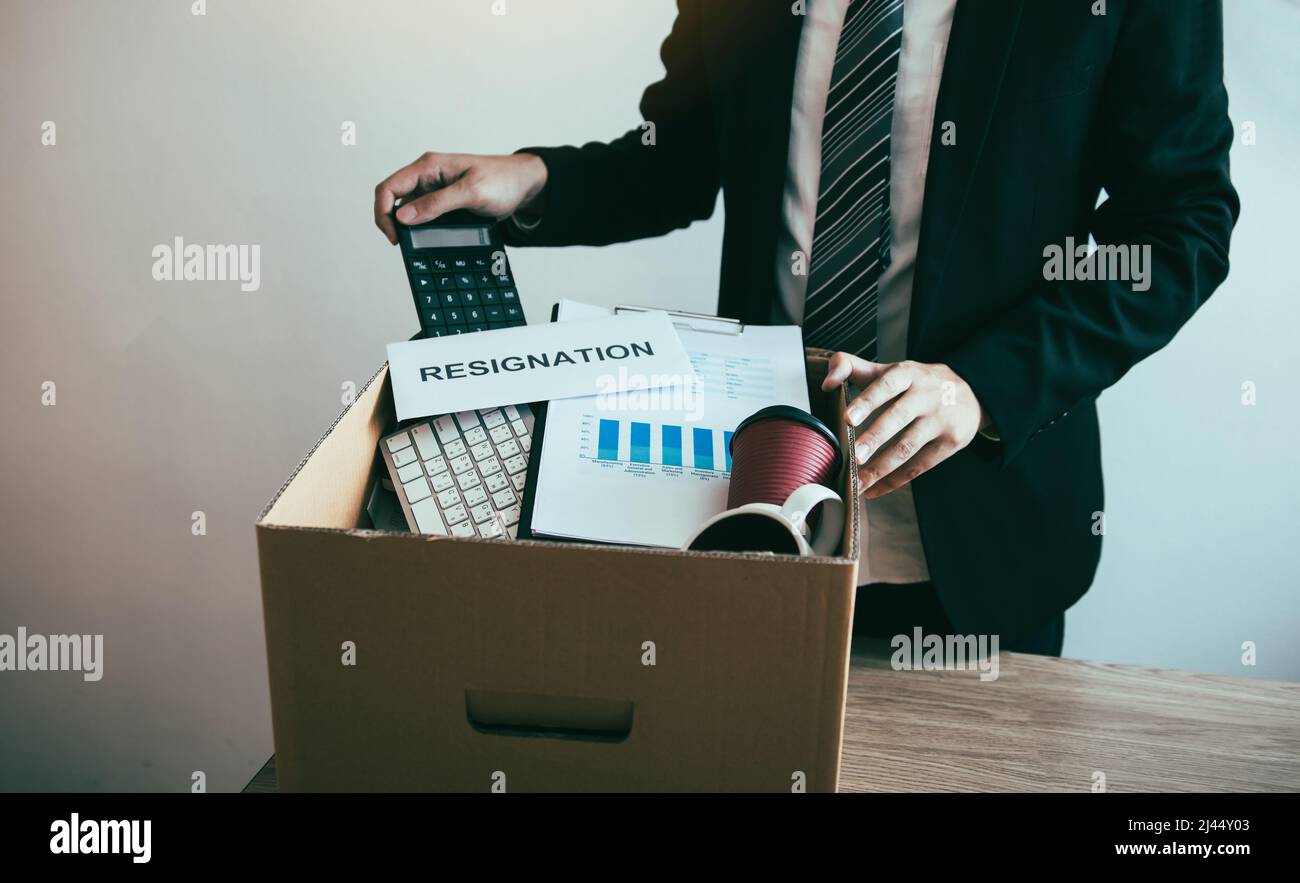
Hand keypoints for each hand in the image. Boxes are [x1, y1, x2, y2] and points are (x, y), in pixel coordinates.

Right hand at [373, 151, 547, 244]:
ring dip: (408, 227)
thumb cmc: (503, 180)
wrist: (525, 185)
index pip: (389, 187)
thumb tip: (404, 216)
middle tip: (402, 244)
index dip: (383, 212)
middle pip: (393, 199)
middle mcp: (427, 176)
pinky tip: (429, 239)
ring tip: (416, 243)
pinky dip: (422, 228)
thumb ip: (437, 204)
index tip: (394, 236)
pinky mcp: (444, 202)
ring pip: (407, 210)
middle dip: (392, 222)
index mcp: (428, 166)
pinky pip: (424, 215)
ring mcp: (435, 189)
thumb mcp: (471, 193)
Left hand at [820, 354, 991, 498]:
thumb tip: (826, 384)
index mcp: (907, 374)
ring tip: (858, 482)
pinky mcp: (950, 442)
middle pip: (898, 418)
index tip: (848, 417)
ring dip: (881, 468)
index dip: (867, 401)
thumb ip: (851, 367)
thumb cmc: (917, 382)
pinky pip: (919, 466)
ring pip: (908, 446)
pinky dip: (895, 481)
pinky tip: (875, 489)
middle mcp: (925, 395)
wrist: (971, 391)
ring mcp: (940, 420)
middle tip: (854, 456)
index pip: (886, 386)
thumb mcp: (889, 369)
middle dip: (875, 438)